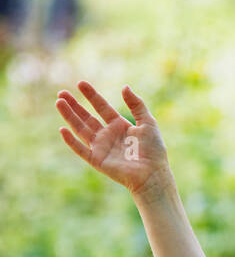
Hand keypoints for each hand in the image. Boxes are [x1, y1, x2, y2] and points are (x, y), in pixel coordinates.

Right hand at [55, 81, 170, 196]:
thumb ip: (137, 105)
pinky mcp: (98, 160)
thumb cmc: (154, 150)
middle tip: (61, 93)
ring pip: (81, 129)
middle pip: (87, 117)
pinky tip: (62, 129)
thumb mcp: (148, 122)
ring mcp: (101, 148)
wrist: (153, 174)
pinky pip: (81, 149)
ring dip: (69, 117)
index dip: (91, 95)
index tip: (80, 83)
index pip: (101, 107)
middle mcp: (108, 135)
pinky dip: (71, 141)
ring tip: (59, 102)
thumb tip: (124, 87)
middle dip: (74, 105)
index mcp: (119, 125)